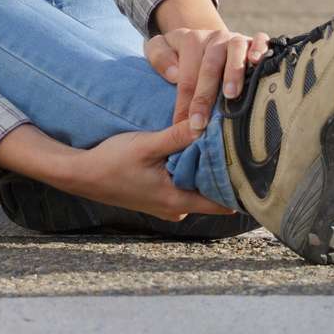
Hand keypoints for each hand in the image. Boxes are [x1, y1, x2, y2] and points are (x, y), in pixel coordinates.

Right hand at [74, 117, 233, 219]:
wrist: (81, 175)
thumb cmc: (111, 162)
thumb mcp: (146, 145)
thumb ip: (177, 136)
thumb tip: (207, 123)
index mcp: (177, 201)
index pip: (222, 202)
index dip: (238, 185)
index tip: (252, 164)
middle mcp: (176, 209)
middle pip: (212, 195)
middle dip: (224, 172)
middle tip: (239, 146)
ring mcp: (166, 205)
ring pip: (197, 190)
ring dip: (205, 170)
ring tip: (218, 144)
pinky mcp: (158, 197)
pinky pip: (184, 186)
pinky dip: (190, 171)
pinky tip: (192, 151)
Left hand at [144, 25, 270, 127]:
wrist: (207, 41)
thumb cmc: (182, 56)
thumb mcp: (161, 50)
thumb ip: (159, 57)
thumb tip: (174, 74)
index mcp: (190, 40)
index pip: (186, 72)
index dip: (183, 99)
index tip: (181, 123)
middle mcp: (214, 37)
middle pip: (209, 65)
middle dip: (204, 95)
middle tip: (200, 122)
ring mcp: (235, 38)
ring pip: (235, 50)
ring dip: (233, 72)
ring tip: (231, 95)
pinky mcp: (255, 41)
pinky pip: (261, 40)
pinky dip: (260, 49)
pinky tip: (256, 63)